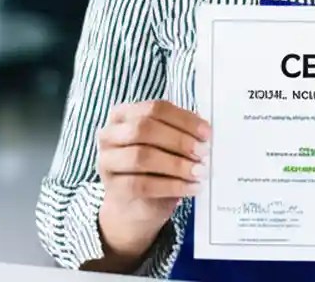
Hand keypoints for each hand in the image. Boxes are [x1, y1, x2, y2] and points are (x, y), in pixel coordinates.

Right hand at [94, 100, 210, 264]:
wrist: (134, 206)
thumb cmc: (154, 168)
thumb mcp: (167, 146)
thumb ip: (180, 133)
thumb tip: (205, 132)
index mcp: (123, 114)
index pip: (155, 108)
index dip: (183, 119)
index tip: (207, 133)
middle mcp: (109, 134)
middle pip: (143, 129)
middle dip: (178, 140)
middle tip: (203, 152)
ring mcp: (107, 161)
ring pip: (141, 156)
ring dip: (176, 164)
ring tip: (199, 171)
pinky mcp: (113, 188)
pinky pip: (142, 184)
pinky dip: (172, 186)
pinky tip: (191, 187)